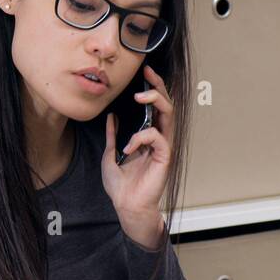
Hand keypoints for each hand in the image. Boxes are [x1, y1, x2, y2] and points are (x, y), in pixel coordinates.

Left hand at [101, 63, 173, 244]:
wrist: (126, 206)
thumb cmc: (121, 186)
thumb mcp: (110, 154)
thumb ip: (113, 135)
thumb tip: (112, 117)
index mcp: (149, 137)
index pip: (156, 107)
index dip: (153, 88)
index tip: (145, 73)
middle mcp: (159, 139)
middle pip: (167, 105)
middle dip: (159, 86)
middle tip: (148, 74)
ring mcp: (163, 147)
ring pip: (169, 114)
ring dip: (156, 100)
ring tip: (140, 97)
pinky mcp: (164, 158)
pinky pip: (157, 137)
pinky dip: (141, 137)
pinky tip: (129, 147)